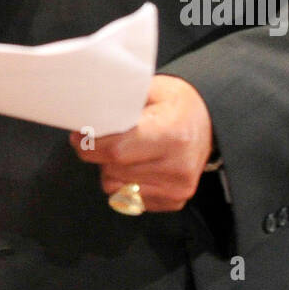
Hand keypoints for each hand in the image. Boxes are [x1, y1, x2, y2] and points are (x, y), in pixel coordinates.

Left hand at [69, 75, 213, 210]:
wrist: (210, 121)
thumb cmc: (175, 103)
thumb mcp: (151, 89)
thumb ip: (120, 101)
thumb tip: (85, 110)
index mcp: (171, 134)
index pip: (116, 151)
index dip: (90, 145)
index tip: (79, 136)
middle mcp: (177, 165)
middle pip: (113, 170)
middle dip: (99, 155)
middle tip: (103, 138)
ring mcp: (177, 187)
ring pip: (116, 187)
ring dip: (111, 170)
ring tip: (126, 150)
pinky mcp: (175, 200)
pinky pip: (130, 198)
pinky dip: (125, 182)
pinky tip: (137, 165)